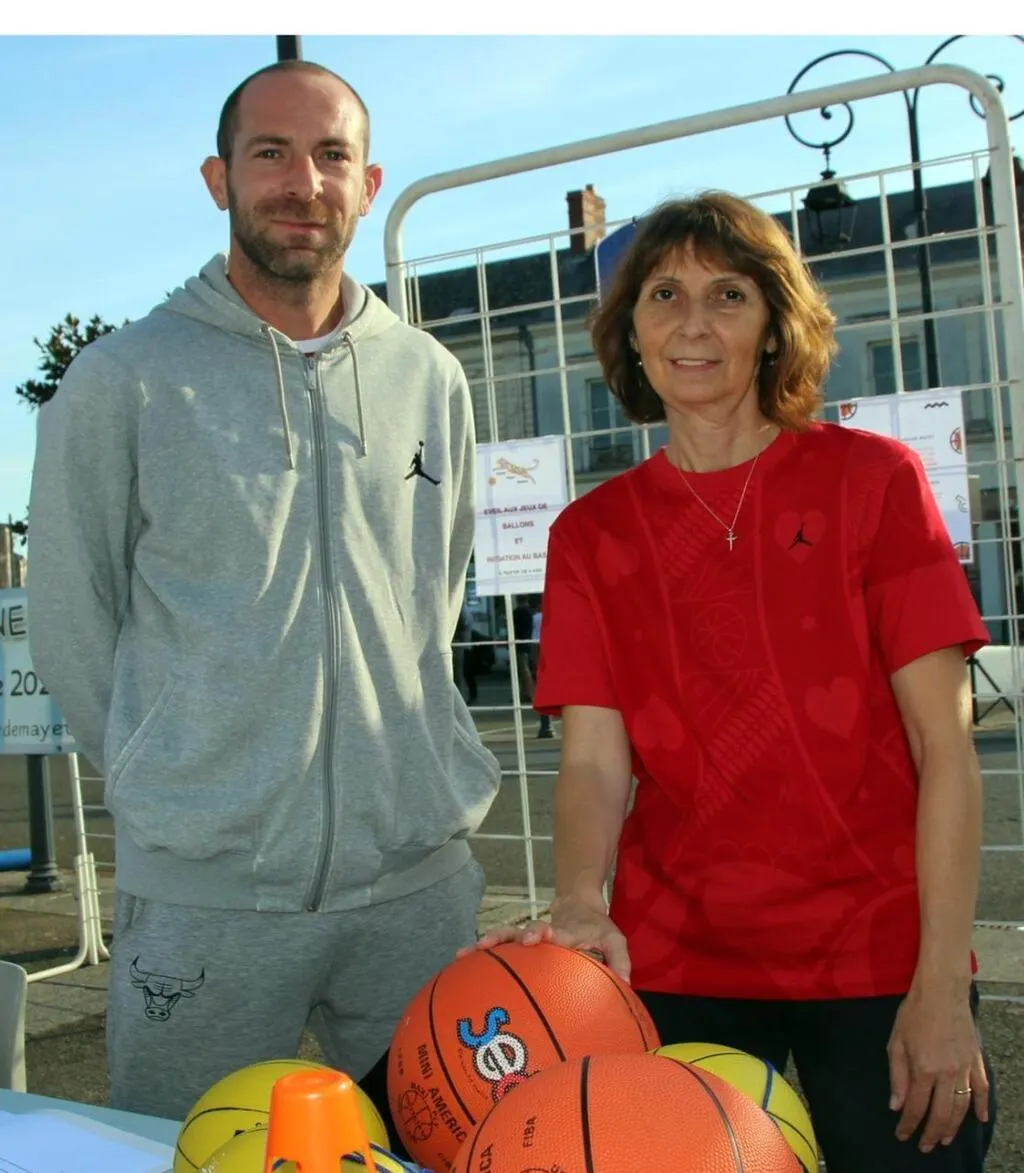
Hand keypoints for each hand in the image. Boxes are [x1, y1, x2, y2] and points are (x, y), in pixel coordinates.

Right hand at [457, 893, 631, 982]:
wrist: (579, 906)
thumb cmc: (597, 930)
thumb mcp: (615, 940)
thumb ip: (620, 959)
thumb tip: (626, 984)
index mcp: (564, 934)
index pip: (553, 932)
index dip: (543, 933)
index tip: (535, 939)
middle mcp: (543, 932)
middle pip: (522, 931)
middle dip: (509, 937)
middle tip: (490, 944)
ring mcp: (528, 936)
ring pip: (504, 936)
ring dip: (487, 943)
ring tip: (466, 953)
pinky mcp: (518, 941)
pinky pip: (498, 947)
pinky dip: (480, 953)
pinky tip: (461, 961)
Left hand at [888, 980, 989, 1151]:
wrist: (941, 992)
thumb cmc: (914, 1013)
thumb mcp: (896, 1042)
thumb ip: (897, 1076)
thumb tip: (896, 1105)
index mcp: (924, 1069)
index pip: (916, 1106)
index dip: (909, 1124)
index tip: (902, 1135)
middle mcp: (946, 1074)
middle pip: (941, 1113)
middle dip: (931, 1133)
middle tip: (925, 1146)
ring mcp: (965, 1069)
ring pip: (962, 1107)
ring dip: (954, 1126)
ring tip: (945, 1138)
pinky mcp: (976, 1061)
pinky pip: (982, 1089)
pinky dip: (983, 1106)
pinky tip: (981, 1119)